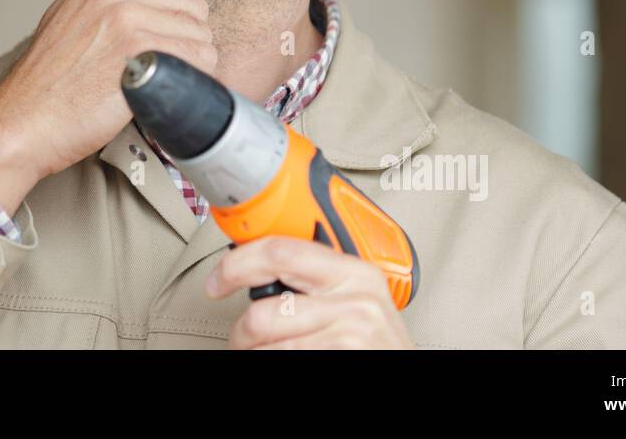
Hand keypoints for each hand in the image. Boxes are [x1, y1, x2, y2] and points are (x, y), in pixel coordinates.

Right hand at [0, 0, 250, 212]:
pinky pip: (198, 61)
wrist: (23, 120)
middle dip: (187, 36)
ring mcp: (129, 20)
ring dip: (189, 63)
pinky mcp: (142, 54)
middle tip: (153, 63)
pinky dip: (190, 81)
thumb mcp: (71, 14)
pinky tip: (157, 90)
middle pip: (194, 4)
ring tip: (149, 79)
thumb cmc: (48, 78)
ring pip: (200, 36)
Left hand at [205, 236, 415, 349]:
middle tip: (241, 341)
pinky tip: (287, 359)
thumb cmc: (376, 344)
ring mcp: (351, 332)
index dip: (237, 264)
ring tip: (263, 354)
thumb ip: (317, 281)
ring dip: (254, 354)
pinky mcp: (344, 357)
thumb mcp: (356, 301)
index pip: (280, 251)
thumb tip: (256, 271)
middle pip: (264, 310)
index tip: (216, 281)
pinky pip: (282, 360)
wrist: (409, 374)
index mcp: (353, 272)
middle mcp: (355, 299)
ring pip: (267, 345)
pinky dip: (271, 363)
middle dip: (241, 332)